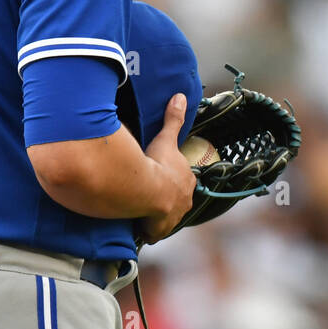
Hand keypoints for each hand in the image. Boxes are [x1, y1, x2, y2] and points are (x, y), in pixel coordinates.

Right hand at [137, 92, 195, 244]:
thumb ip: (173, 119)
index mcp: (187, 180)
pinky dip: (148, 230)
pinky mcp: (159, 229)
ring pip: (166, 217)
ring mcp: (173, 217)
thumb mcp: (165, 138)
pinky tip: (139, 228)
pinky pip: (154, 232)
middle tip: (150, 194)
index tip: (160, 176)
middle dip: (166, 198)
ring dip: (157, 216)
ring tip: (143, 211)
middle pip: (176, 200)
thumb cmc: (157, 163)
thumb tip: (180, 96)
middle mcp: (184, 200)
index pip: (182, 179)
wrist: (147, 190)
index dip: (172, 178)